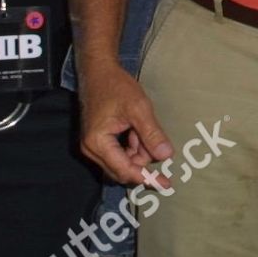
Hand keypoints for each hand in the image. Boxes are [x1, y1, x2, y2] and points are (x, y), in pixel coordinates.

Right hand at [78, 59, 172, 184]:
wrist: (98, 72)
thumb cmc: (116, 86)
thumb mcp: (139, 108)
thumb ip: (151, 133)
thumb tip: (166, 156)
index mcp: (97, 143)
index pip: (124, 170)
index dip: (146, 178)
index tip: (165, 184)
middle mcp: (91, 149)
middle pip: (123, 170)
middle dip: (142, 159)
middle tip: (154, 140)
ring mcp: (93, 147)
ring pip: (122, 162)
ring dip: (138, 150)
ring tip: (140, 127)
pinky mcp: (98, 142)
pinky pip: (119, 153)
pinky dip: (132, 146)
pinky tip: (136, 130)